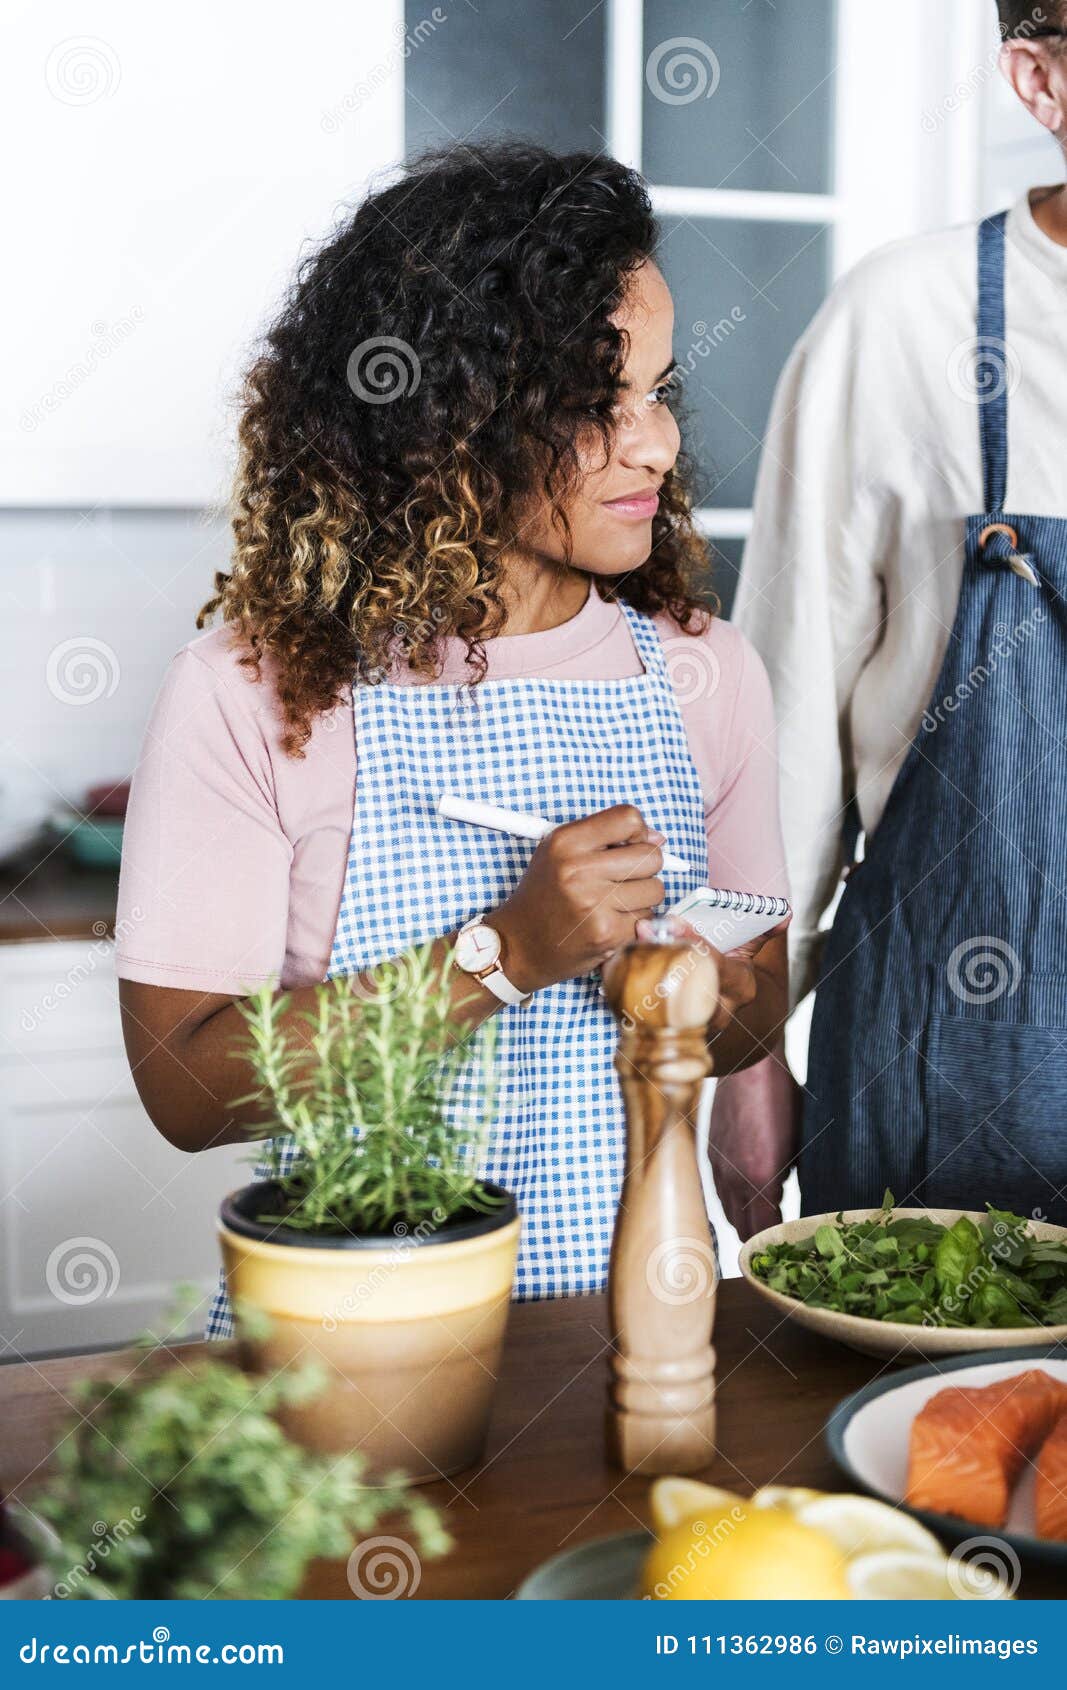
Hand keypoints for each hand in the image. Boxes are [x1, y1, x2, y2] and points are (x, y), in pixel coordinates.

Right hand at [489, 805, 666, 993]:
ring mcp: (594, 903)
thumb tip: (660, 839)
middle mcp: (578, 870)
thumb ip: (606, 837)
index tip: (628, 848)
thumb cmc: (544, 897)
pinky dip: (634, 923)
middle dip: (645, 869)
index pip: (629, 818)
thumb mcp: (560, 853)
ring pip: (655, 890)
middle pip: (651, 856)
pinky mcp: (607, 933)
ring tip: (612, 904)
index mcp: (566, 842)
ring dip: (642, 898)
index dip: (638, 833)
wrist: (519, 946)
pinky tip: (609, 923)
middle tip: (621, 880)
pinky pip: (646, 919)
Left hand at [634, 913, 785, 1034]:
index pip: (718, 964)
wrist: (717, 1015)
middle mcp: (719, 1011)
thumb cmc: (728, 974)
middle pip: (690, 983)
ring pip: (664, 997)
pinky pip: (643, 1007)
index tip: (675, 920)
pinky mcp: (665, 1030)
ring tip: (629, 942)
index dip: (697, 942)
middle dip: (666, 953)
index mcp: (742, 987)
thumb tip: (785, 912)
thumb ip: (762, 932)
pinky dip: (629, 983)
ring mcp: (691, 1025)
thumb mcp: (747, 953)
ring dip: (644, 968)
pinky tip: (614, 962)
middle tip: (644, 929)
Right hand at [708, 1047, 801, 1240]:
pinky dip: (732, 1201)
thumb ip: (798, 1178)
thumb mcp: (803, 1143)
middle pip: (741, 1229)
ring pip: (727, 1212)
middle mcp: (734, 1179)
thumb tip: (804, 1201)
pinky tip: (746, 1196)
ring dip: (744, 1221)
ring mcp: (718, 1167)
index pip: (764, 1232)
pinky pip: (718, 1191)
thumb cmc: (784, 1098)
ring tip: (764, 1223)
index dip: (777, 1245)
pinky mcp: (709, 1154)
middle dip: (760, 1240)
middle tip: (779, 1243)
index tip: (792, 1248)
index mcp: (761, 1179)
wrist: (749, 1064)